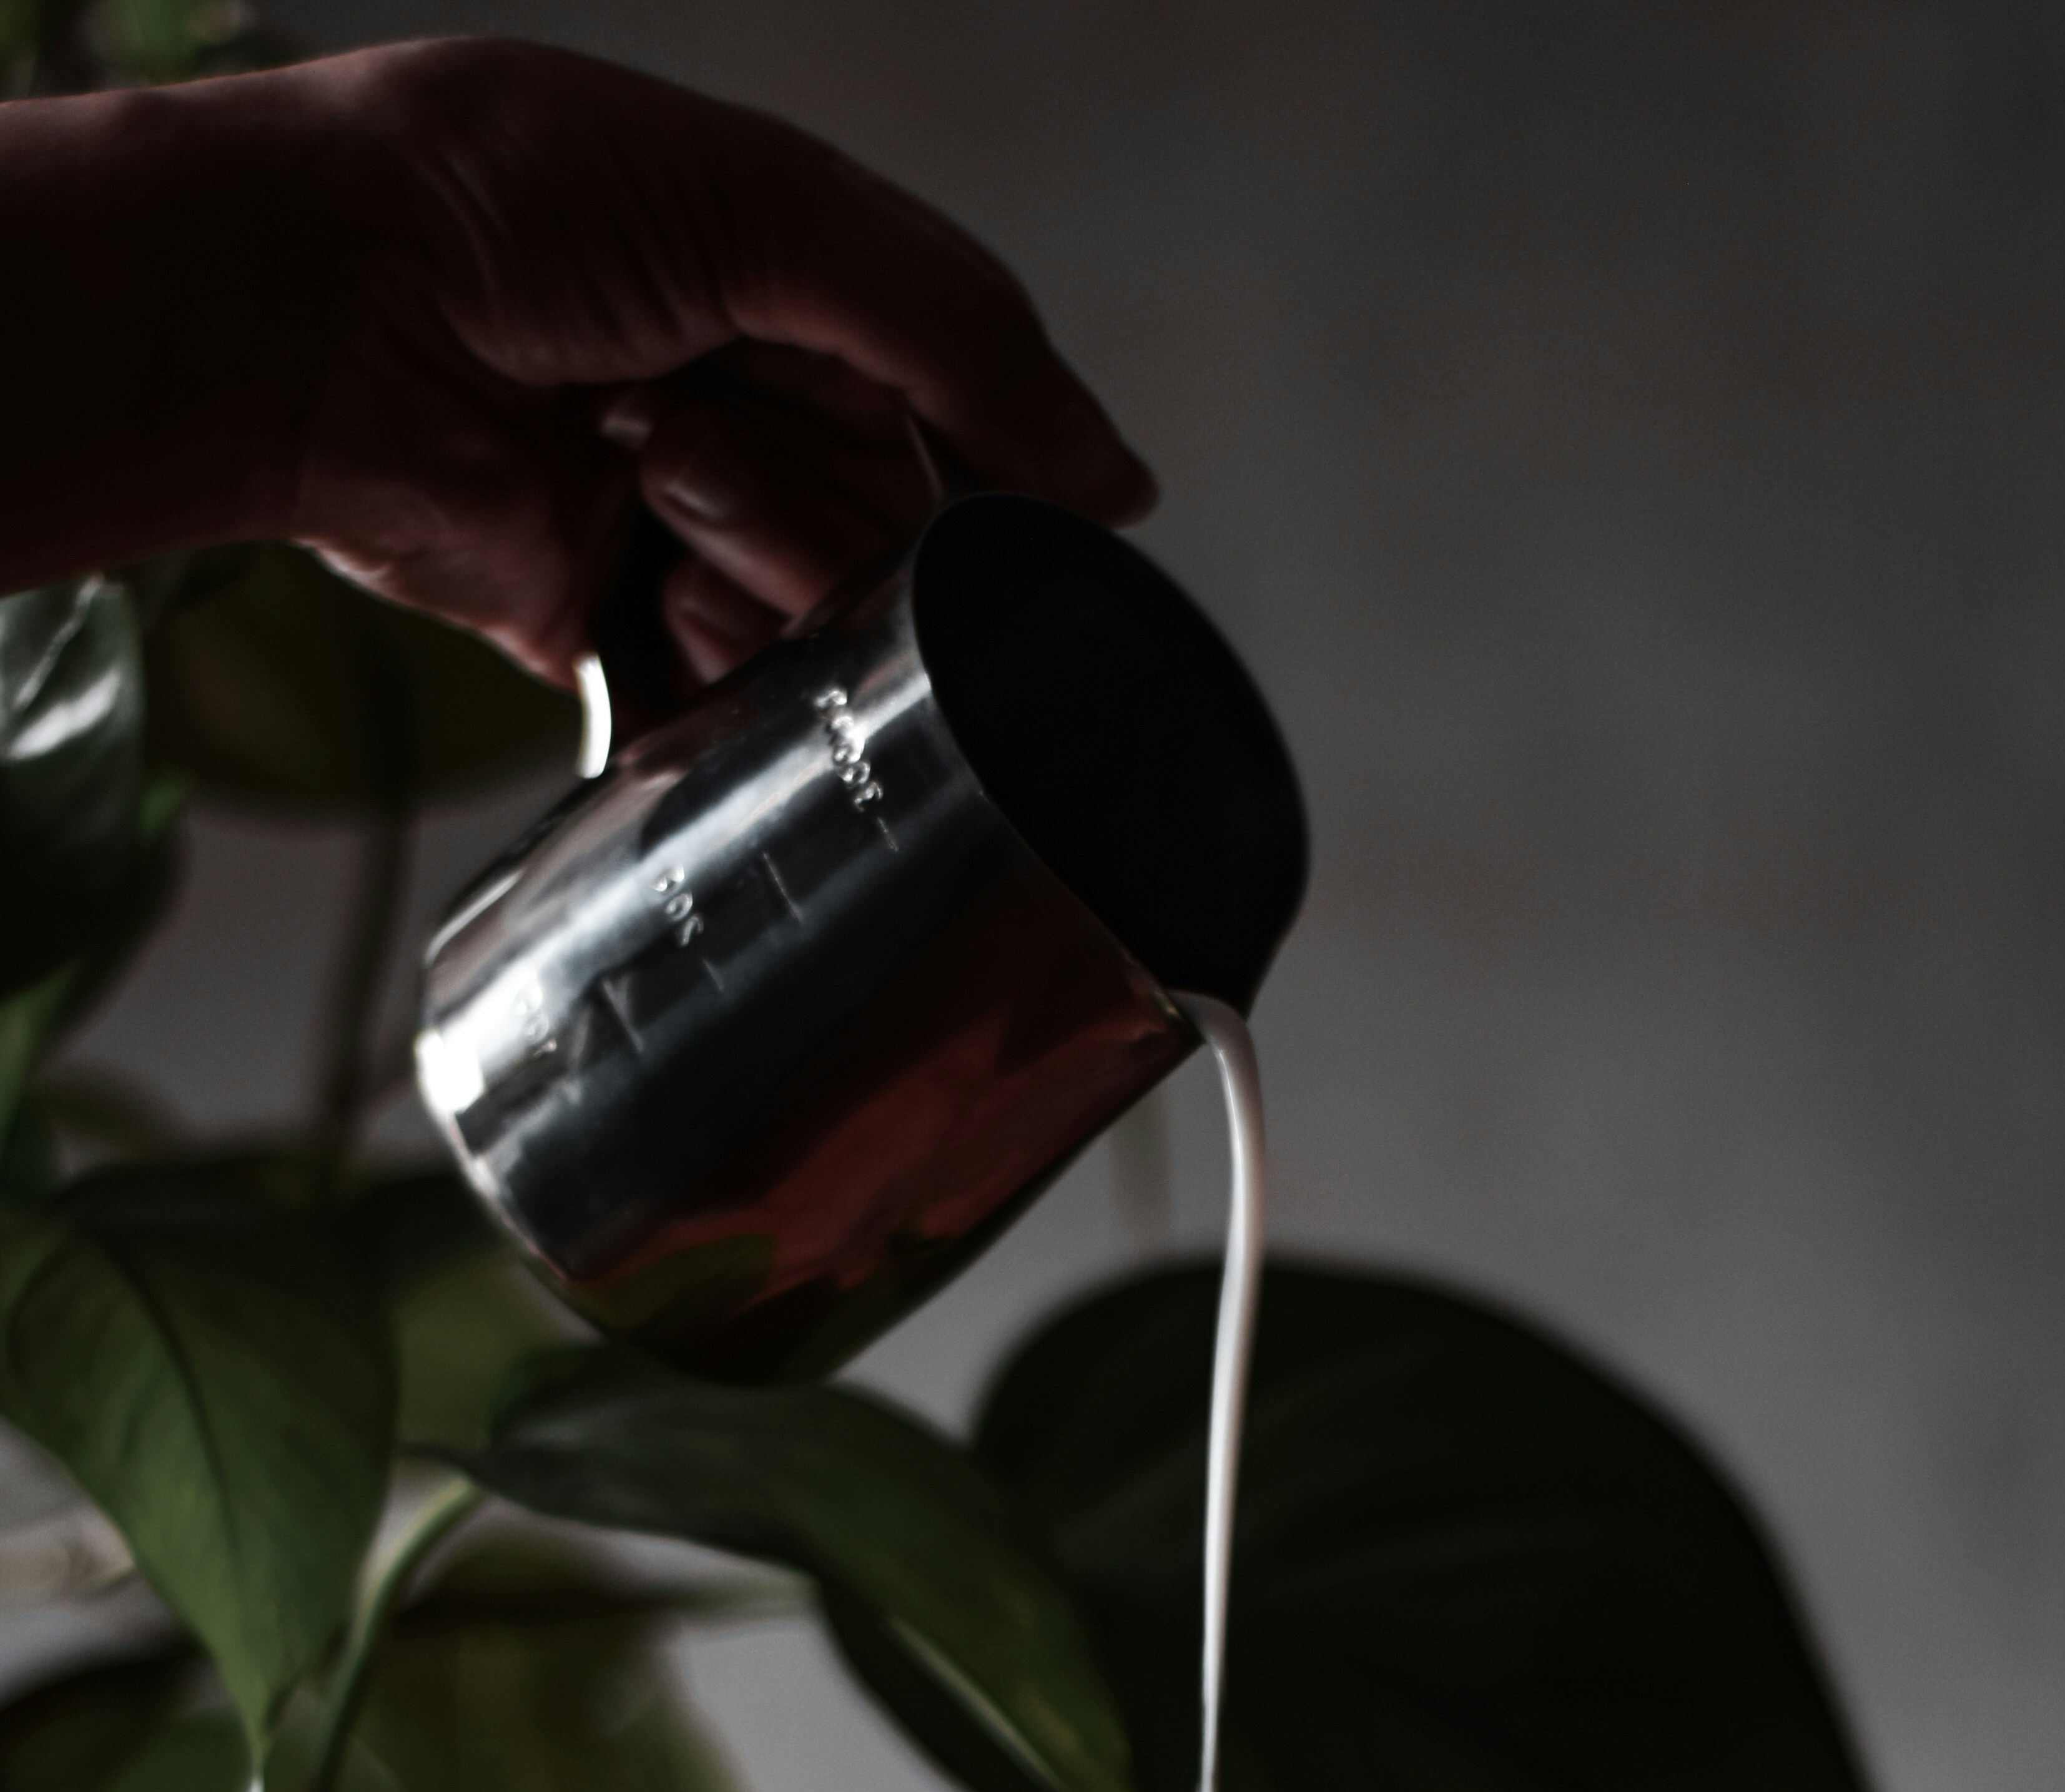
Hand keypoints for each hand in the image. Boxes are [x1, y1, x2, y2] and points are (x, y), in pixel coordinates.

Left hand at [0, 42, 1151, 690]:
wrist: (323, 315)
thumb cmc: (506, 201)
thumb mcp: (772, 206)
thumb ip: (960, 330)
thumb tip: (1116, 477)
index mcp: (799, 293)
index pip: (968, 410)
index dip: (984, 455)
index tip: (991, 480)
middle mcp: (754, 412)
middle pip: (906, 528)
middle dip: (823, 494)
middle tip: (691, 426)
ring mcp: (686, 527)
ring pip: (828, 615)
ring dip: (756, 555)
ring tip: (642, 478)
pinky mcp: (616, 627)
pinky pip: (732, 692)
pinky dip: (704, 652)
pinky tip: (643, 583)